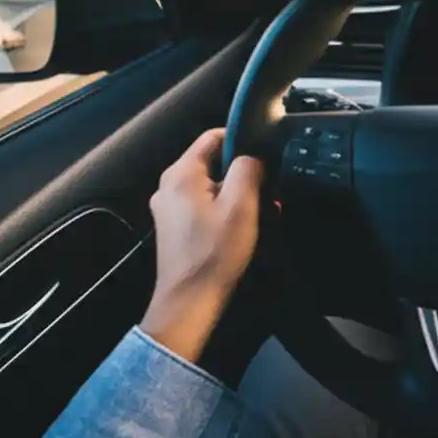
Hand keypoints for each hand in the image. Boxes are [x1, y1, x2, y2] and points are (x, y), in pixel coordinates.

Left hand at [140, 129, 264, 362]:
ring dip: (237, 194)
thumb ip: (248, 170)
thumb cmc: (214, 251)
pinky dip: (223, 209)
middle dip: (243, 172)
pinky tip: (242, 226)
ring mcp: (168, 207)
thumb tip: (253, 158)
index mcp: (180, 173)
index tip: (267, 153)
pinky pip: (203, 204)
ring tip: (261, 210)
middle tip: (269, 188)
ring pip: (210, 185)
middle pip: (212, 162)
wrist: (189, 300)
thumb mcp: (240, 206)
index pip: (213, 137)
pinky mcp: (174, 227)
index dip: (242, 138)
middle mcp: (168, 185)